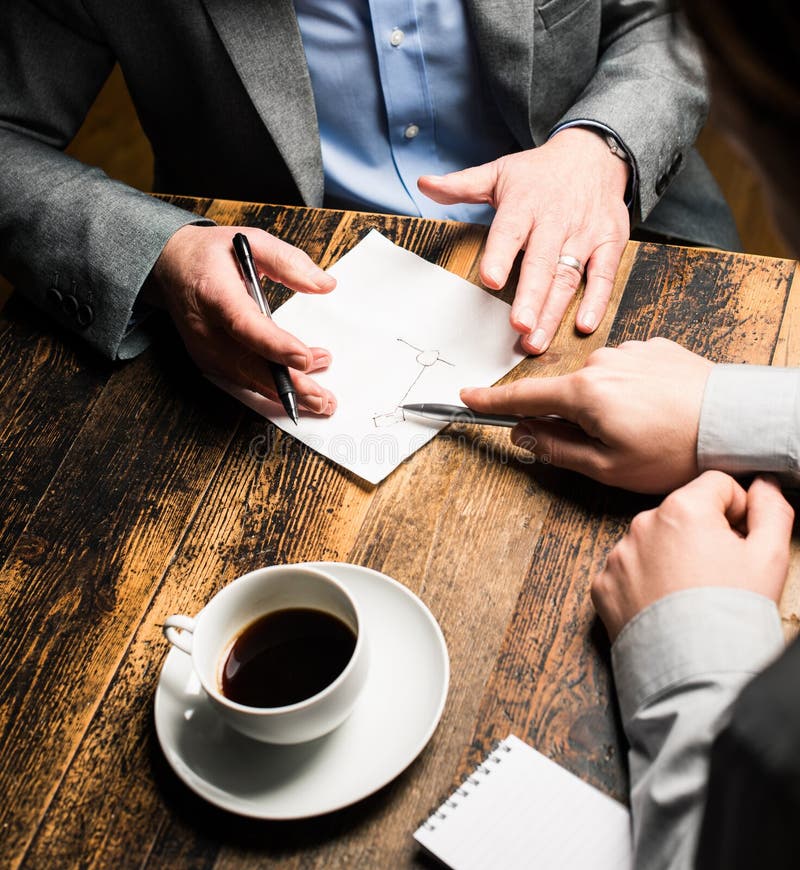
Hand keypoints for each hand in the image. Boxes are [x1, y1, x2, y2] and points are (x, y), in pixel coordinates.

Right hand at [145, 225, 337, 413]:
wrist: (170, 267)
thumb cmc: (211, 255)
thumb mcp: (251, 242)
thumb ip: (288, 262)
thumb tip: (325, 285)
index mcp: (215, 293)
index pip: (244, 324)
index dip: (275, 345)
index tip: (305, 358)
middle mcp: (206, 328)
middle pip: (250, 364)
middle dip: (289, 384)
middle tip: (323, 398)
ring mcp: (205, 350)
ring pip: (249, 379)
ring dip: (288, 391)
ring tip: (322, 398)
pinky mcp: (209, 362)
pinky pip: (244, 381)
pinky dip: (273, 388)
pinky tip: (301, 390)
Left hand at [418, 127, 629, 353]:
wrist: (594, 152)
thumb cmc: (539, 173)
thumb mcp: (500, 172)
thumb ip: (462, 185)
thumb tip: (425, 184)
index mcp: (525, 204)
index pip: (510, 232)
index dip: (501, 256)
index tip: (490, 280)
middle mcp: (556, 221)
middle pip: (542, 263)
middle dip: (531, 297)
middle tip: (519, 327)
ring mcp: (585, 233)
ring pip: (569, 277)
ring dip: (553, 311)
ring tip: (536, 340)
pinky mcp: (610, 243)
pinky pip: (604, 275)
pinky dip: (597, 300)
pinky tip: (584, 324)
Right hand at [461, 338, 712, 492]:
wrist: (738, 423)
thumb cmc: (677, 451)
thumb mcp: (608, 468)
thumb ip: (557, 450)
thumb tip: (525, 436)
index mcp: (584, 393)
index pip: (524, 397)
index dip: (491, 400)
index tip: (466, 396)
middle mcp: (602, 362)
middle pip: (566, 394)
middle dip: (573, 419)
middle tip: (608, 449)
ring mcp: (631, 351)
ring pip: (599, 383)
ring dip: (607, 405)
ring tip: (646, 431)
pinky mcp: (656, 348)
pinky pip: (628, 371)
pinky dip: (632, 391)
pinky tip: (658, 411)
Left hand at [592, 472, 793, 640]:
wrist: (695, 671)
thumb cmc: (734, 611)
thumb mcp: (770, 555)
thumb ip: (771, 509)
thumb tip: (763, 484)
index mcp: (682, 508)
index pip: (715, 484)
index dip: (737, 509)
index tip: (741, 539)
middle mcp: (642, 524)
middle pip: (680, 513)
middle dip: (701, 533)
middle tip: (718, 573)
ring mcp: (617, 556)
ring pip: (652, 542)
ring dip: (670, 556)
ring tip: (690, 595)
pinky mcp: (602, 584)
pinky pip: (627, 571)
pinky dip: (644, 582)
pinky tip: (664, 606)